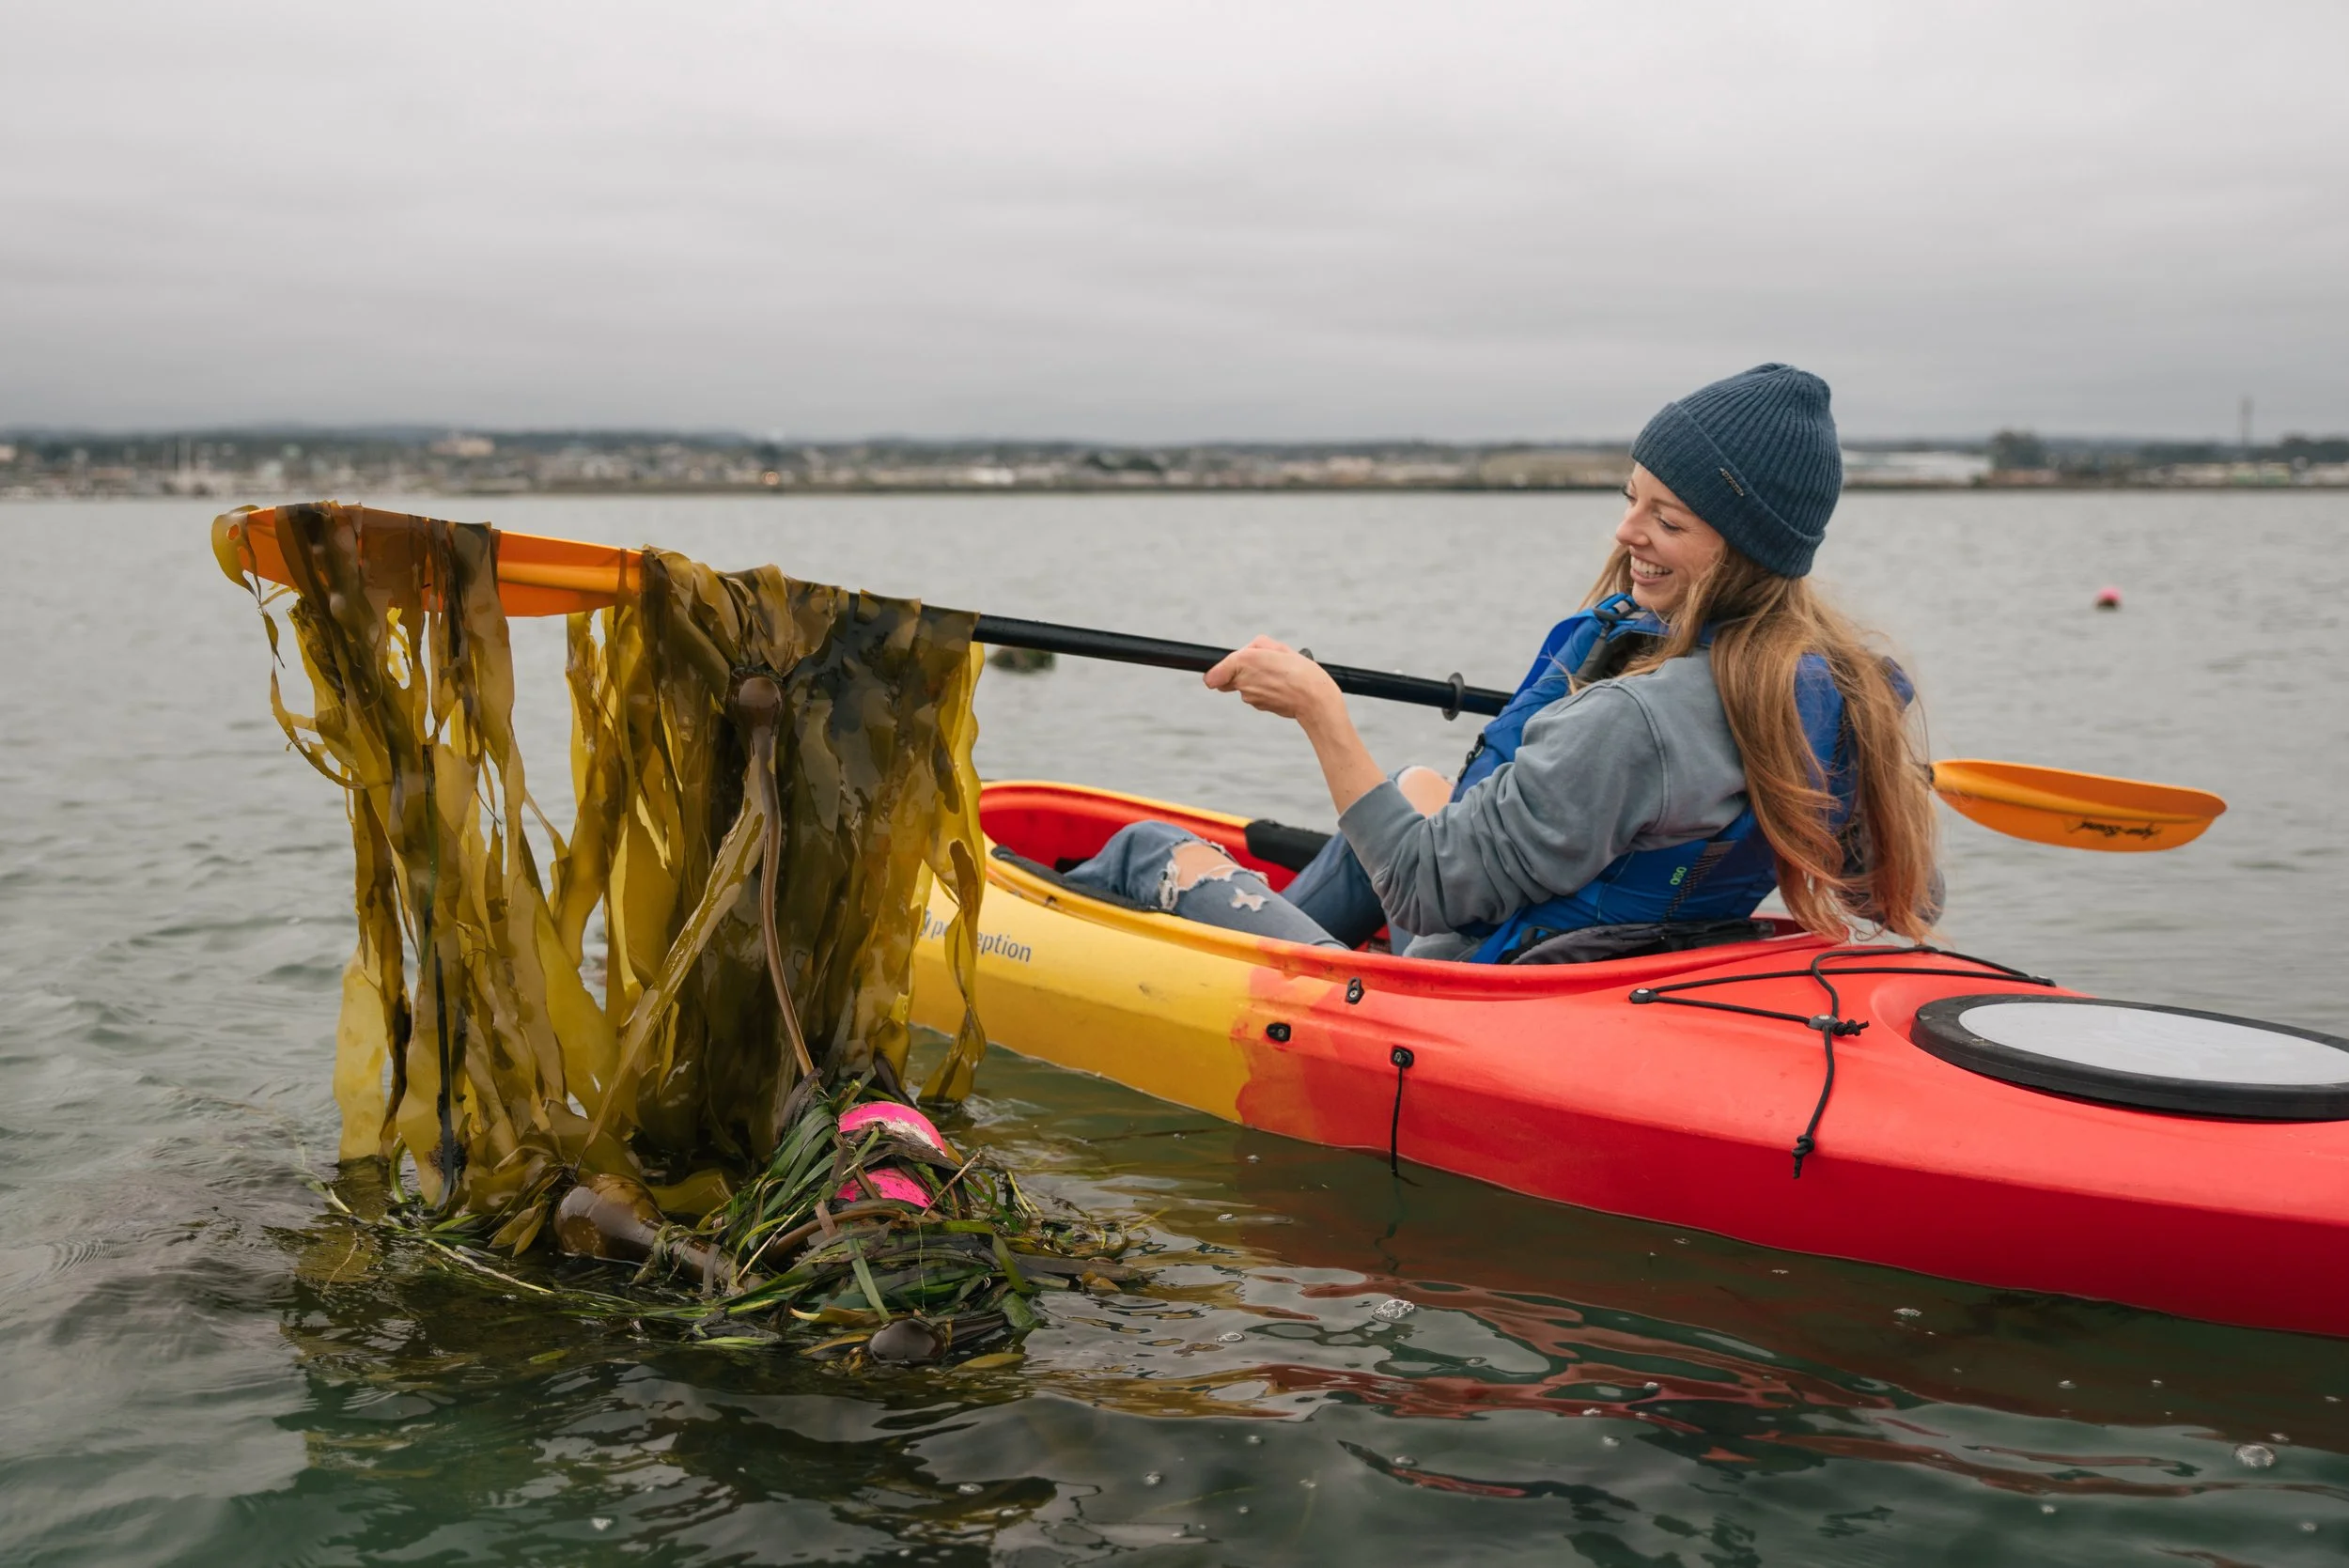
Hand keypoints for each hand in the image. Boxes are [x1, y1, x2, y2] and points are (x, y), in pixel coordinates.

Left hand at [1204, 636, 1343, 724]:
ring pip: (1246, 686)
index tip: (1223, 671)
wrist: (1314, 700)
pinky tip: (1282, 686)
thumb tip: (1249, 653)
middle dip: (1243, 671)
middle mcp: (1242, 682)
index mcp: (1243, 662)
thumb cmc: (1301, 672)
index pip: (1213, 676)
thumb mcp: (1279, 647)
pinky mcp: (1260, 706)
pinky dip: (1266, 690)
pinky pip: (1257, 695)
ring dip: (1257, 680)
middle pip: (1231, 678)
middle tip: (1263, 665)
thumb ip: (1257, 646)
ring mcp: (1250, 697)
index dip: (1217, 673)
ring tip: (1279, 675)